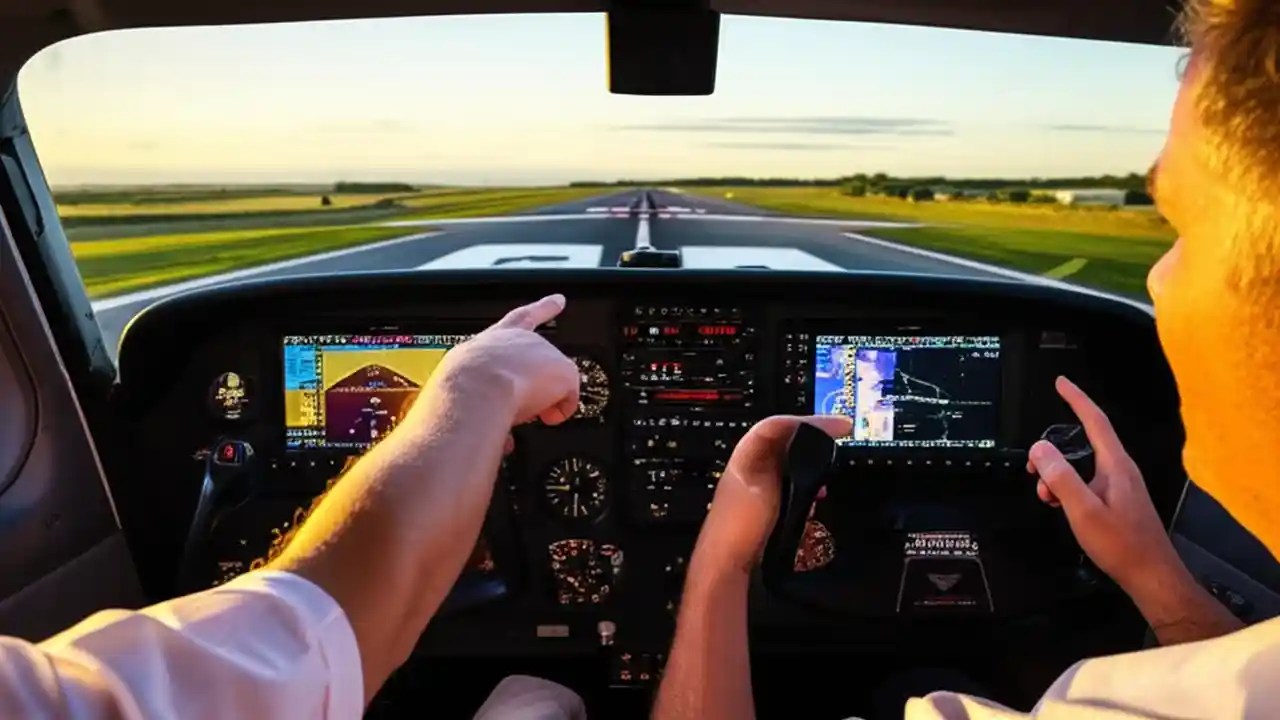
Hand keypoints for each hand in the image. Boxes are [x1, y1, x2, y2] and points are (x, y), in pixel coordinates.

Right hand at [427, 295, 580, 426]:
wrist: (476, 386)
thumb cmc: (464, 383)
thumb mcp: (466, 375)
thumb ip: (481, 383)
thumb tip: (488, 404)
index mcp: (497, 337)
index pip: (523, 318)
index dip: (542, 308)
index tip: (559, 300)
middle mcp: (524, 341)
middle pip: (542, 360)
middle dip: (536, 383)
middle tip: (518, 400)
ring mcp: (546, 353)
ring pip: (553, 384)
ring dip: (541, 400)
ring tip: (519, 407)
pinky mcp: (564, 372)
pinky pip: (569, 401)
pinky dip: (559, 412)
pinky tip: (546, 416)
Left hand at [694, 415, 851, 574]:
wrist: (725, 565)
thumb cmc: (740, 529)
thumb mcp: (763, 489)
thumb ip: (782, 465)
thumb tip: (809, 443)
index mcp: (746, 458)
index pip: (777, 425)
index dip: (810, 422)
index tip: (840, 426)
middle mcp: (749, 468)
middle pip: (784, 441)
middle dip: (813, 439)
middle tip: (839, 440)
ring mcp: (754, 487)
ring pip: (788, 463)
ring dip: (811, 464)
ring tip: (830, 473)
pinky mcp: (762, 506)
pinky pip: (788, 485)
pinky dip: (805, 485)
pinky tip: (815, 498)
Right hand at [1028, 376, 1183, 595]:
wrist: (1150, 575)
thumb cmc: (1121, 545)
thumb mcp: (1082, 510)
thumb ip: (1060, 477)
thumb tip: (1040, 448)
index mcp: (1116, 466)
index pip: (1095, 421)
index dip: (1076, 399)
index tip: (1061, 383)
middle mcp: (1120, 471)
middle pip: (1083, 443)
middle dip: (1053, 449)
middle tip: (1032, 464)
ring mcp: (1120, 485)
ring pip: (1081, 466)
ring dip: (1058, 474)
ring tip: (1045, 494)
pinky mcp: (1117, 500)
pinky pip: (1086, 481)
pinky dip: (1068, 487)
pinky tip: (1060, 504)